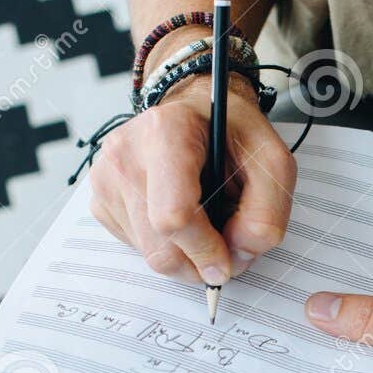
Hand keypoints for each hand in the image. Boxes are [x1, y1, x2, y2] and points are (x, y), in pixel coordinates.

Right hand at [89, 74, 295, 289]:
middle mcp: (125, 152)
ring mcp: (106, 177)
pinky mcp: (100, 198)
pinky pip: (137, 247)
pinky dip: (166, 245)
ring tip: (205, 221)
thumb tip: (235, 257)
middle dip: (199, 262)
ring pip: (149, 254)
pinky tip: (180, 217)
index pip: (173, 216)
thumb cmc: (232, 133)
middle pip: (160, 247)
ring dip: (186, 255)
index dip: (204, 251)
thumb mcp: (272, 163)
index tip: (227, 261)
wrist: (194, 110)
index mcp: (166, 131)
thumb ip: (266, 214)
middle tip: (225, 247)